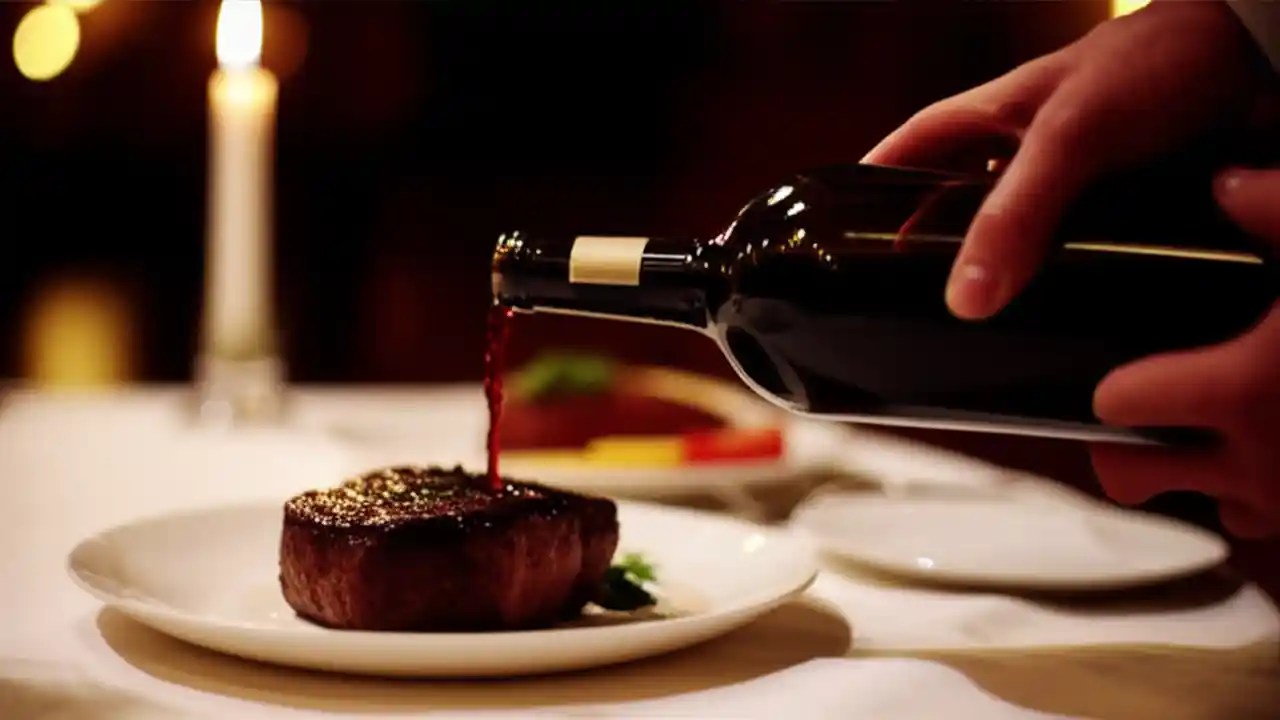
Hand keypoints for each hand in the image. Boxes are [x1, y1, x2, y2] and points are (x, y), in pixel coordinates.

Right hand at [863, 0, 1277, 319]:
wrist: (1264, 63)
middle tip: (900, 314)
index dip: (861, 198)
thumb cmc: (1160, 61)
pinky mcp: (1114, 220)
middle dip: (926, 259)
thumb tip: (964, 299)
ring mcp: (1067, 190)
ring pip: (1012, 247)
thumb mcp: (1070, 136)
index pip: (899, 160)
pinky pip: (1073, 268)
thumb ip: (1014, 214)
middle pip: (947, 214)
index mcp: (984, 121)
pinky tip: (1055, 331)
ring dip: (1002, 285)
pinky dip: (1063, 296)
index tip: (828, 246)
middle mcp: (1018, 157)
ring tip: (974, 342)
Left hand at [1092, 168, 1279, 537]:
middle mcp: (1257, 460)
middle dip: (1121, 448)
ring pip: (1202, 506)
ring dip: (1192, 474)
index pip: (1119, 405)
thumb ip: (1276, 204)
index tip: (1127, 366)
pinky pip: (1268, 519)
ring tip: (1209, 427)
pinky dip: (1257, 493)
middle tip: (1137, 414)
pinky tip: (1275, 444)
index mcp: (1242, 391)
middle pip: (1130, 479)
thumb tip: (1225, 183)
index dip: (1114, 386)